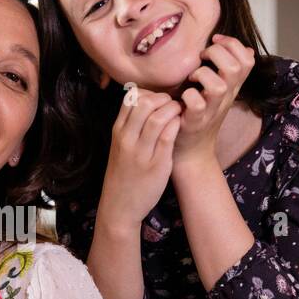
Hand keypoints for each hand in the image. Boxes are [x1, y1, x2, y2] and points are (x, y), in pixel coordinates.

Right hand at [99, 86, 183, 229]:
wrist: (119, 205)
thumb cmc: (123, 174)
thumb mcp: (120, 146)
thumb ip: (131, 126)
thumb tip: (147, 103)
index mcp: (118, 132)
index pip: (131, 98)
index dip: (149, 92)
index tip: (159, 99)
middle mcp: (127, 139)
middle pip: (145, 103)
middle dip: (163, 98)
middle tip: (173, 104)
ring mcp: (141, 152)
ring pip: (158, 117)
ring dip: (173, 110)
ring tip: (179, 113)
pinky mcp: (157, 164)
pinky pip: (169, 136)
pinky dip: (177, 126)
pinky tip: (181, 127)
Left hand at [174, 33, 255, 168]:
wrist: (192, 151)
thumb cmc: (201, 115)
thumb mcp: (220, 91)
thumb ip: (229, 70)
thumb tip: (247, 49)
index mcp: (233, 87)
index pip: (247, 59)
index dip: (233, 44)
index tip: (214, 41)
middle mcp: (227, 97)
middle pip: (236, 67)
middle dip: (216, 54)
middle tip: (201, 58)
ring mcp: (212, 110)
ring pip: (219, 85)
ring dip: (202, 74)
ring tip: (192, 78)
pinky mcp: (196, 122)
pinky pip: (197, 103)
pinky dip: (188, 95)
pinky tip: (182, 95)